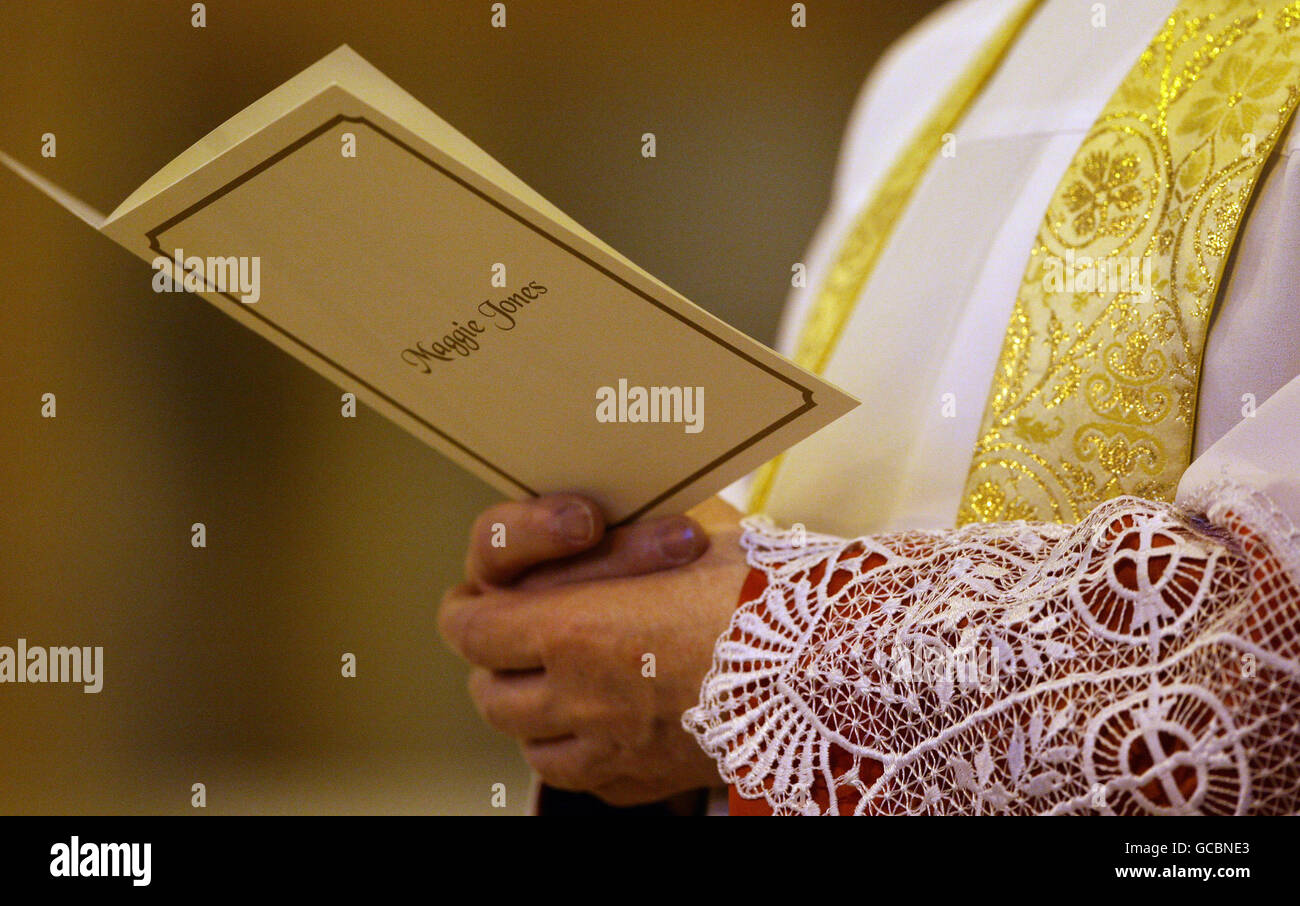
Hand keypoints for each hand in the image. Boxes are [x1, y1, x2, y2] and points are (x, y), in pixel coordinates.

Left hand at [438, 493, 748, 804]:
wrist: (835, 661)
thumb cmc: (764, 589)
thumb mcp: (678, 533)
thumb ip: (608, 543)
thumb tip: (574, 527)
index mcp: (573, 628)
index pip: (468, 629)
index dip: (469, 610)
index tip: (484, 599)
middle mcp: (579, 698)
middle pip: (488, 693)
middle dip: (498, 663)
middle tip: (524, 637)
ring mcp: (610, 751)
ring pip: (528, 745)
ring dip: (535, 713)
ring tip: (566, 681)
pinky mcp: (645, 783)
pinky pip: (584, 778)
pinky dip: (583, 752)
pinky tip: (614, 720)